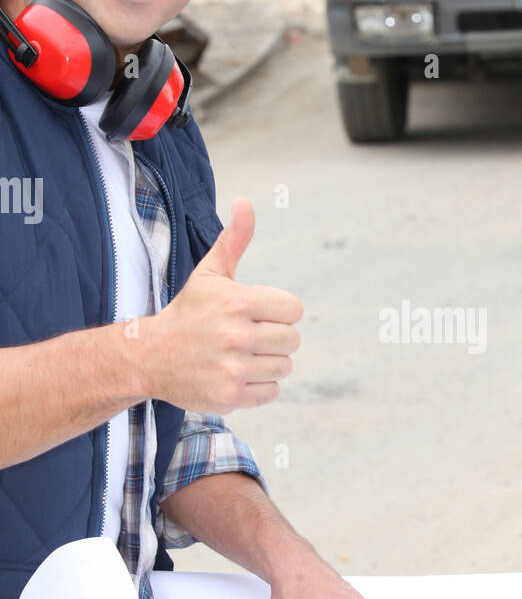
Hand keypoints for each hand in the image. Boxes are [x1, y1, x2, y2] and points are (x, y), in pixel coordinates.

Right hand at [140, 197, 302, 412]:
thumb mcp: (210, 274)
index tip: (257, 315)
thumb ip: (234, 240)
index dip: (279, 312)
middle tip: (248, 337)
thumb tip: (245, 201)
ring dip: (267, 363)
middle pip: (292, 341)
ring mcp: (233, 369)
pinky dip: (259, 387)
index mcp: (239, 302)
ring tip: (240, 356)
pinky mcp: (230, 396)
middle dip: (275, 339)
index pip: (294, 311)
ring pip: (284, 367)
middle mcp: (237, 336)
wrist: (149, 356)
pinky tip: (235, 375)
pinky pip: (271, 392)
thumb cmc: (188, 312)